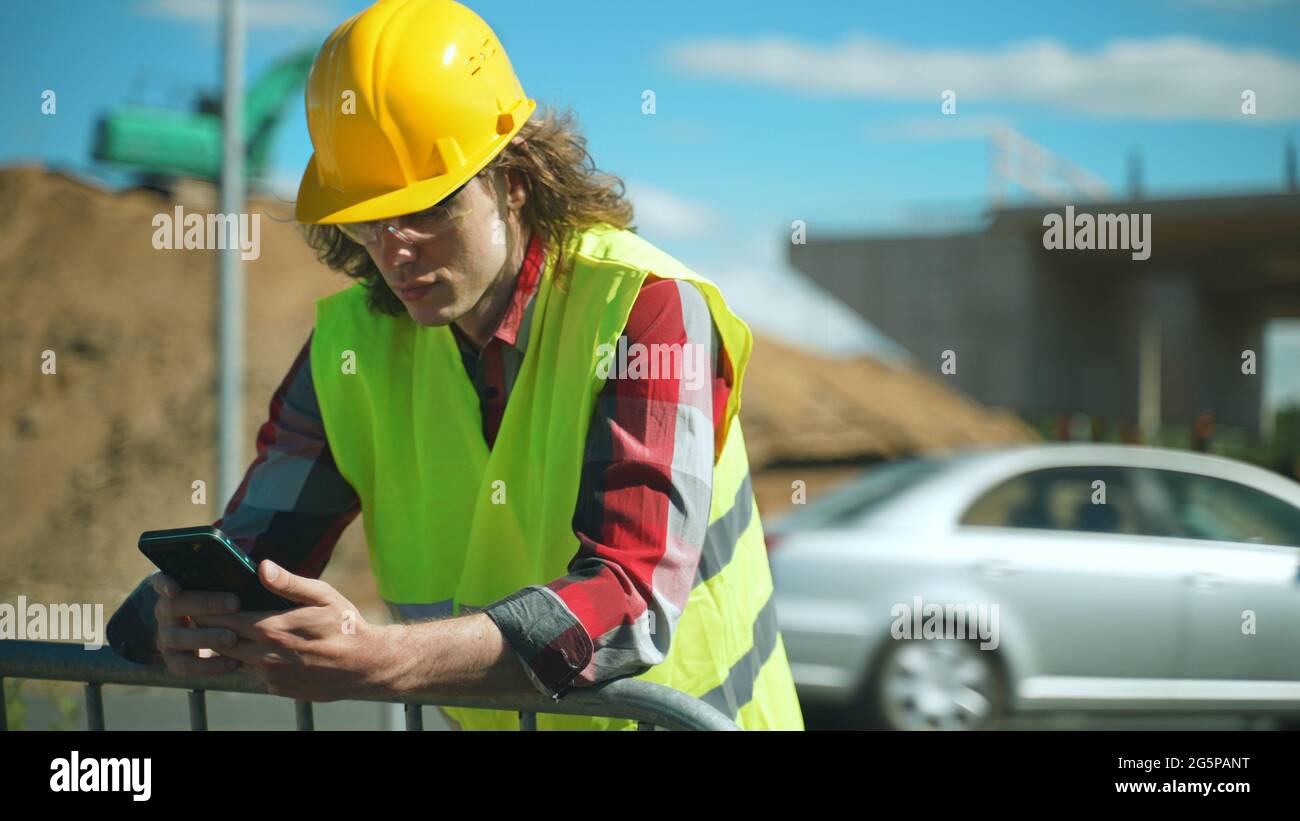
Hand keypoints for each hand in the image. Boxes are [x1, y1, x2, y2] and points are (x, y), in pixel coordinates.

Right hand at [151, 572, 242, 676]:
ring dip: (206, 637)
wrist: (219, 631)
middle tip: (235, 603)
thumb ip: (237, 573)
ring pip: (178, 637)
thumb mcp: (230, 584)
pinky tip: (233, 663)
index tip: (175, 587)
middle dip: (205, 604)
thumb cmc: (228, 599)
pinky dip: (209, 666)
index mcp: (174, 586)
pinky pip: (185, 666)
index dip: (165, 583)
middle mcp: (165, 610)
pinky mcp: (174, 659)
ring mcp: (167, 636)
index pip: (160, 580)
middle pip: (174, 605)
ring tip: (233, 638)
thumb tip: (265, 567)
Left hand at [190, 560, 404, 701]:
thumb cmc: (345, 626)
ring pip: (234, 661)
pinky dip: (250, 661)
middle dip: (209, 629)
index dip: (207, 610)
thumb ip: (289, 583)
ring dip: (229, 646)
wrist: (366, 666)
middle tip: (201, 615)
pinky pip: (254, 673)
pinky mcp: (278, 688)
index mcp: (273, 629)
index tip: (197, 601)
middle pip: (221, 643)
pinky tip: (259, 648)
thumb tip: (263, 567)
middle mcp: (266, 656)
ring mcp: (271, 676)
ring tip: (228, 629)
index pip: (224, 620)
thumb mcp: (323, 596)